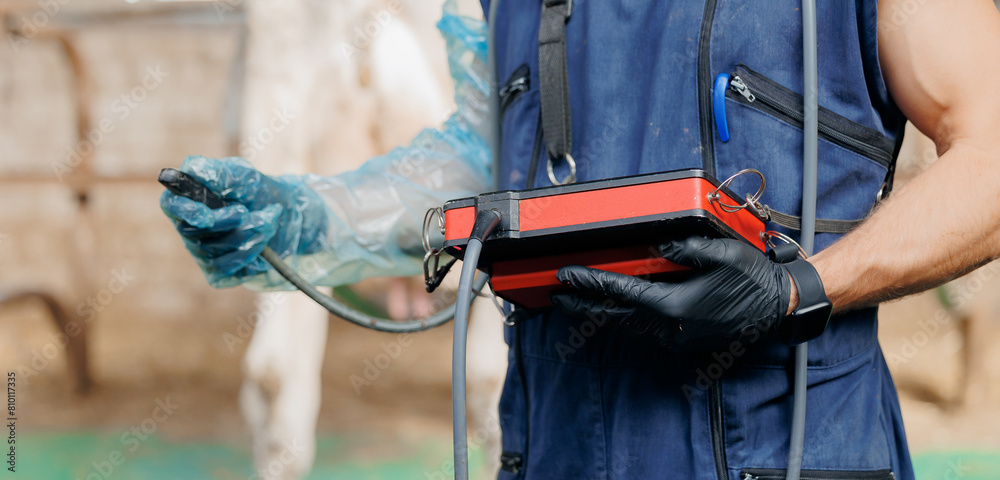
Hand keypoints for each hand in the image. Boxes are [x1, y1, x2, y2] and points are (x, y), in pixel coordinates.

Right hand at [160, 155, 327, 286]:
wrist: (288, 216)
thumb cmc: (259, 192)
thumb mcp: (244, 176)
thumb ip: (219, 172)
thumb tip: (192, 168)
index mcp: (189, 200)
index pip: (170, 205)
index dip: (184, 211)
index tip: (206, 215)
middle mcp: (191, 228)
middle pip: (193, 232)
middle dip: (225, 222)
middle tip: (247, 211)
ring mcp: (204, 253)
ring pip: (214, 251)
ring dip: (247, 234)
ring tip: (267, 218)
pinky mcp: (221, 272)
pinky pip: (228, 269)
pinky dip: (251, 253)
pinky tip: (264, 239)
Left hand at [551, 236, 791, 350]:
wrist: (780, 308)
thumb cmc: (754, 279)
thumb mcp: (720, 253)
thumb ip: (685, 248)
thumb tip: (658, 245)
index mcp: (674, 306)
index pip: (620, 292)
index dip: (589, 283)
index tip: (566, 276)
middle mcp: (671, 328)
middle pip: (615, 317)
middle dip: (583, 306)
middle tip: (558, 295)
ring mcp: (678, 338)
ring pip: (628, 327)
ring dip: (601, 314)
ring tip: (578, 303)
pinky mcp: (685, 340)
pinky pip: (644, 332)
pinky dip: (624, 320)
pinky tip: (615, 311)